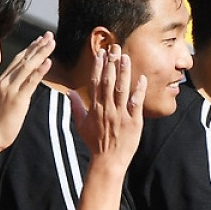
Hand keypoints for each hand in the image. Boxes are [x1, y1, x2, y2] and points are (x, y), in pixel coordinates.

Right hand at [0, 32, 54, 150]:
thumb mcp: (5, 100)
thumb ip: (13, 89)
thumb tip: (24, 84)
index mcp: (3, 81)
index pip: (18, 60)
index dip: (30, 49)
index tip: (40, 40)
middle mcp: (6, 81)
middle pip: (24, 59)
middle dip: (38, 46)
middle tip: (49, 35)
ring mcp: (11, 89)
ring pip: (28, 67)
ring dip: (41, 53)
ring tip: (51, 42)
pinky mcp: (18, 99)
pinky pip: (30, 82)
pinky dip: (39, 71)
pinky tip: (48, 62)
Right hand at [76, 45, 145, 167]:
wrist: (108, 161)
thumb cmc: (95, 143)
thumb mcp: (81, 125)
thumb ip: (76, 107)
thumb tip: (69, 93)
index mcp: (95, 108)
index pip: (96, 83)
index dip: (99, 67)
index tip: (101, 53)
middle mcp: (107, 109)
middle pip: (109, 82)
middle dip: (111, 63)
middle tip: (114, 47)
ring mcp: (121, 114)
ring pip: (122, 89)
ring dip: (124, 72)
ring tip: (126, 57)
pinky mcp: (133, 122)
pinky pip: (136, 103)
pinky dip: (139, 90)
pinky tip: (141, 78)